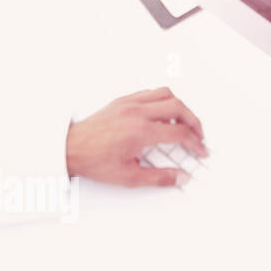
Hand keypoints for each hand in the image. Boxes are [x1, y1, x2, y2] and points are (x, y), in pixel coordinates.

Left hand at [65, 87, 207, 186]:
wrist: (70, 148)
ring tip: (184, 121)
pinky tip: (162, 113)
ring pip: (165, 94)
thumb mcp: (129, 177)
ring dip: (180, 107)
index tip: (200, 150)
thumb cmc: (93, 161)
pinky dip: (162, 100)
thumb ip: (159, 177)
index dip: (195, 143)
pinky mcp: (122, 100)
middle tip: (198, 135)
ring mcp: (129, 103)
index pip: (179, 132)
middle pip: (179, 107)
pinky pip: (149, 93)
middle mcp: (137, 112)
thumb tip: (180, 178)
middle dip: (194, 122)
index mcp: (140, 131)